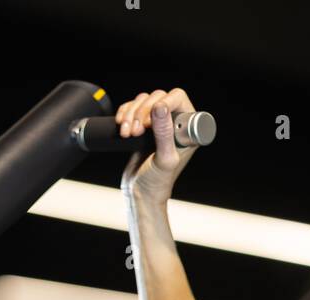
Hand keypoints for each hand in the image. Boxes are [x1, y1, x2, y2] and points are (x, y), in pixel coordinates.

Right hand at [117, 86, 199, 204]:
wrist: (140, 193)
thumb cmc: (157, 183)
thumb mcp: (164, 159)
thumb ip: (164, 133)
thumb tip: (160, 106)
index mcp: (188, 130)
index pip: (178, 98)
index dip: (162, 103)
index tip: (149, 124)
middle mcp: (175, 124)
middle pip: (158, 97)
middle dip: (142, 111)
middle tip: (137, 132)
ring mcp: (159, 124)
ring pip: (144, 100)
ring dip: (131, 113)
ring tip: (127, 134)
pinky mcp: (143, 126)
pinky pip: (133, 106)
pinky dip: (124, 113)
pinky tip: (122, 128)